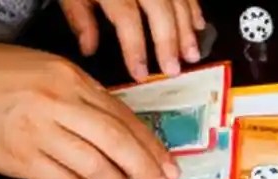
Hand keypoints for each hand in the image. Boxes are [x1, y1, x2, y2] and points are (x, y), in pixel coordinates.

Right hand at [0, 43, 178, 178]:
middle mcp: (57, 104)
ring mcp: (38, 133)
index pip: (123, 117)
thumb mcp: (48, 71)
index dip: (151, 145)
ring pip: (94, 167)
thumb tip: (124, 134)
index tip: (169, 164)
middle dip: (145, 168)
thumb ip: (85, 98)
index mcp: (69, 79)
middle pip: (116, 143)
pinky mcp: (21, 159)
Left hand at [60, 0, 206, 80]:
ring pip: (178, 0)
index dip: (135, 48)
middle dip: (169, 41)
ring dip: (187, 28)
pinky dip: (193, 7)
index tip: (140, 72)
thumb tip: (89, 48)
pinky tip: (198, 24)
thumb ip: (79, 16)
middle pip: (159, 10)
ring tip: (192, 54)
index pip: (128, 18)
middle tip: (174, 68)